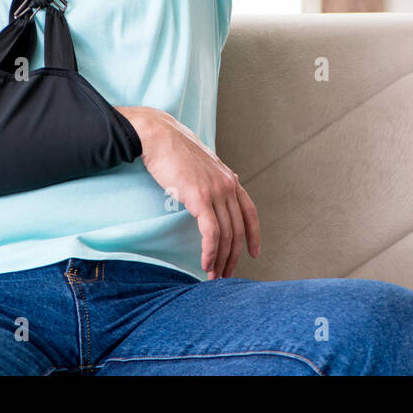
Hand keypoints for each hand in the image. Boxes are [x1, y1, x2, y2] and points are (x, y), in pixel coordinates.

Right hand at [116, 105, 261, 278]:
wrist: (158, 135)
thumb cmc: (173, 149)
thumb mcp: (200, 164)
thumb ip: (211, 180)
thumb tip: (213, 193)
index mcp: (229, 179)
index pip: (250, 212)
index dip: (254, 235)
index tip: (254, 254)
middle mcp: (228, 185)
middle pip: (238, 230)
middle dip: (233, 257)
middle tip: (225, 276)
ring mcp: (215, 191)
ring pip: (226, 235)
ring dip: (221, 260)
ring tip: (213, 277)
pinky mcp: (199, 197)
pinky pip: (211, 233)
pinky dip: (210, 252)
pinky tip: (206, 264)